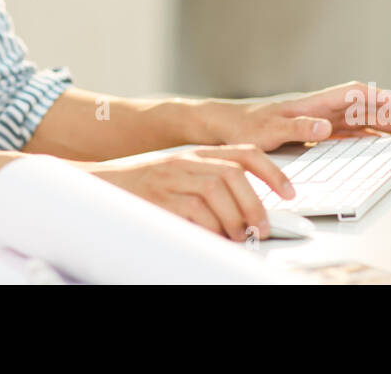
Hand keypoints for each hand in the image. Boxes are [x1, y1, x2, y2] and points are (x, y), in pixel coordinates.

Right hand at [88, 145, 294, 240]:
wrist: (101, 186)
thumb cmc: (144, 187)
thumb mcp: (181, 177)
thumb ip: (212, 185)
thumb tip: (248, 211)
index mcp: (197, 153)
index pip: (244, 153)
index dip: (272, 172)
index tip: (289, 192)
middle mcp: (187, 161)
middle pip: (234, 175)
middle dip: (254, 205)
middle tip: (261, 227)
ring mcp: (172, 178)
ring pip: (216, 193)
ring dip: (233, 219)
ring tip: (237, 236)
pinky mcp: (161, 197)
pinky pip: (195, 212)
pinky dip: (210, 228)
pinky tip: (213, 237)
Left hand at [200, 80, 390, 150]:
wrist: (220, 125)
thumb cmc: (241, 125)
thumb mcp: (267, 130)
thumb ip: (296, 127)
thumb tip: (326, 126)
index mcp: (311, 102)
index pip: (356, 95)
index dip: (383, 103)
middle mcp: (317, 107)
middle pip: (364, 106)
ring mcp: (316, 117)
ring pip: (358, 117)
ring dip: (383, 124)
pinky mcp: (311, 129)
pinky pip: (346, 130)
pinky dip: (366, 134)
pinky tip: (377, 142)